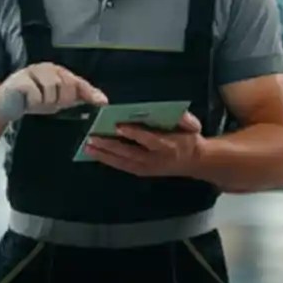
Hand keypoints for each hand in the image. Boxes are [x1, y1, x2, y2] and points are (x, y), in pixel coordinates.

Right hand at [0, 62, 107, 121]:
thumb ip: (77, 97)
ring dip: (44, 102)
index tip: (103, 102)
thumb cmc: (33, 99)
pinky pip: (35, 96)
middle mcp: (47, 68)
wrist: (5, 105)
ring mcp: (32, 71)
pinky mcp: (20, 80)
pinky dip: (32, 103)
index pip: (78, 82)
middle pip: (66, 86)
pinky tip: (26, 101)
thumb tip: (102, 100)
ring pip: (51, 91)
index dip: (90, 92)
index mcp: (58, 71)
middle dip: (60, 100)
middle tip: (48, 104)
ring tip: (36, 102)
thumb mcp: (57, 100)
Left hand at [86, 111, 203, 177]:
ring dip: (104, 155)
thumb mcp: (192, 125)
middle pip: (130, 152)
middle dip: (110, 145)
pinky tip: (95, 154)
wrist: (195, 162)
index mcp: (168, 145)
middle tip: (92, 137)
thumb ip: (183, 118)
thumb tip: (170, 111)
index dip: (134, 133)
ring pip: (122, 161)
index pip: (149, 139)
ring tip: (87, 147)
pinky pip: (122, 166)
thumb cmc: (189, 138)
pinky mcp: (142, 172)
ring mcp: (147, 168)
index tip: (118, 126)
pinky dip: (108, 160)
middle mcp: (155, 159)